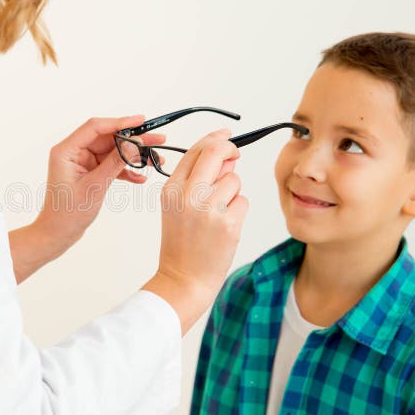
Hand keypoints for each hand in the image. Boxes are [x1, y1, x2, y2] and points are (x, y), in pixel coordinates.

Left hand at [9, 115, 164, 282]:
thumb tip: (133, 143)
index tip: (141, 121)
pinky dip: (125, 170)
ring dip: (133, 156)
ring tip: (156, 158)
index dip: (120, 122)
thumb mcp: (95, 186)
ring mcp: (82, 163)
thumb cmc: (68, 213)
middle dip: (133, 140)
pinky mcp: (89, 173)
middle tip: (157, 140)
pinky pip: (110, 165)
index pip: (95, 127)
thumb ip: (114, 163)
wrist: (57, 234)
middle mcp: (73, 152)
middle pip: (107, 138)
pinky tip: (141, 177)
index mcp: (66, 151)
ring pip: (112, 152)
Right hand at [143, 129, 248, 333]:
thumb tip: (227, 157)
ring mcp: (208, 208)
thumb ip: (197, 179)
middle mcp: (187, 195)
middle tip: (235, 156)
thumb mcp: (177, 206)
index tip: (226, 136)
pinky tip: (225, 227)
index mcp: (171, 188)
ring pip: (234, 180)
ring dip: (232, 193)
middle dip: (230, 150)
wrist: (183, 278)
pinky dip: (238, 211)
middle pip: (217, 153)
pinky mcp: (228, 223)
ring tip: (218, 214)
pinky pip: (243, 201)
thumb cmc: (182, 243)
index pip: (196, 150)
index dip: (215, 139)